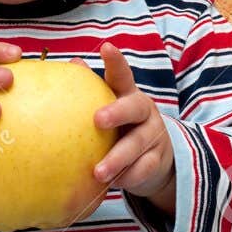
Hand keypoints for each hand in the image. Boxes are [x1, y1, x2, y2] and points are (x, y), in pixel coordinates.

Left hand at [92, 42, 175, 201]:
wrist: (155, 160)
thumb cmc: (121, 130)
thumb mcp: (110, 110)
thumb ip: (93, 92)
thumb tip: (73, 64)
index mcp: (129, 96)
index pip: (123, 75)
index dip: (116, 62)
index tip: (106, 47)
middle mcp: (145, 112)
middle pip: (134, 107)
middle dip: (117, 112)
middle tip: (98, 120)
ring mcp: (154, 136)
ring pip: (138, 144)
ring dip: (118, 158)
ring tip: (98, 172)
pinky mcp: (158, 160)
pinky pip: (143, 169)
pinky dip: (128, 177)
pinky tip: (115, 184)